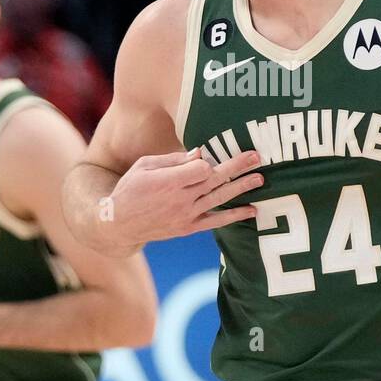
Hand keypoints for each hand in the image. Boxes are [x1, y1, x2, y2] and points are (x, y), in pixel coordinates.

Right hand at [106, 147, 262, 247]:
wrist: (120, 225)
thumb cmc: (130, 189)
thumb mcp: (144, 167)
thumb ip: (172, 159)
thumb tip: (199, 153)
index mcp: (168, 181)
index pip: (201, 169)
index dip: (207, 161)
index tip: (208, 157)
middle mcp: (180, 199)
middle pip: (215, 180)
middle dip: (237, 166)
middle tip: (257, 156)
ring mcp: (187, 215)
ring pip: (220, 198)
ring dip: (242, 188)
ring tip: (261, 178)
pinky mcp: (189, 228)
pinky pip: (216, 221)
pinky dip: (235, 216)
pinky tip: (252, 210)